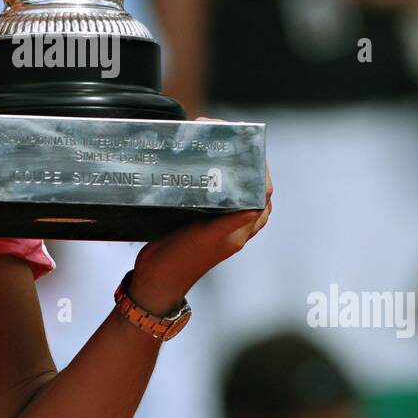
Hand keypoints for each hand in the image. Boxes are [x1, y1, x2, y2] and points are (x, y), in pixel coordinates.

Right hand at [129, 118, 272, 311]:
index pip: (262, 190)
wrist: (155, 281)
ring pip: (234, 189)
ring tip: (215, 145)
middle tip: (225, 137)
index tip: (244, 141)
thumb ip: (230, 224)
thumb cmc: (179, 262)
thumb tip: (256, 206)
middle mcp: (234, 225)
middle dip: (243, 159)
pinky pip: (216, 194)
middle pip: (250, 185)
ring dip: (229, 167)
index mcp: (241, 229)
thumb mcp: (205, 240)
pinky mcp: (202, 222)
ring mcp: (219, 223)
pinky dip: (214, 177)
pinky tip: (201, 166)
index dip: (259, 164)